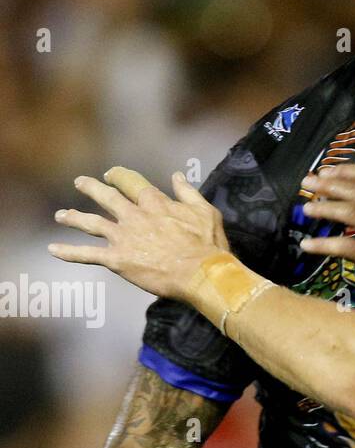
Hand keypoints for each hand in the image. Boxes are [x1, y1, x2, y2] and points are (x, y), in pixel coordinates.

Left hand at [48, 167, 229, 301]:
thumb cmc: (208, 245)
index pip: (131, 182)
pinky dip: (69, 252)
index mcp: (155, 202)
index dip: (119, 176)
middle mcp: (134, 215)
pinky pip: (87, 254)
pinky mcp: (117, 260)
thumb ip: (188, 192)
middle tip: (81, 183)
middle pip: (106, 196)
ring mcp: (123, 237)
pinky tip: (53, 249)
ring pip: (91, 222)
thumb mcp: (205, 212)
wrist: (201, 273)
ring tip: (61, 215)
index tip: (112, 174)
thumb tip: (177, 175)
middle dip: (92, 188)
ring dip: (74, 217)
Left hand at [299, 164, 354, 301]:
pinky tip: (307, 244)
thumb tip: (352, 184)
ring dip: (324, 209)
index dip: (346, 171)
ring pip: (351, 213)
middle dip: (329, 185)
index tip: (326, 171)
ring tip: (307, 209)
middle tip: (308, 184)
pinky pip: (344, 246)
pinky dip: (323, 245)